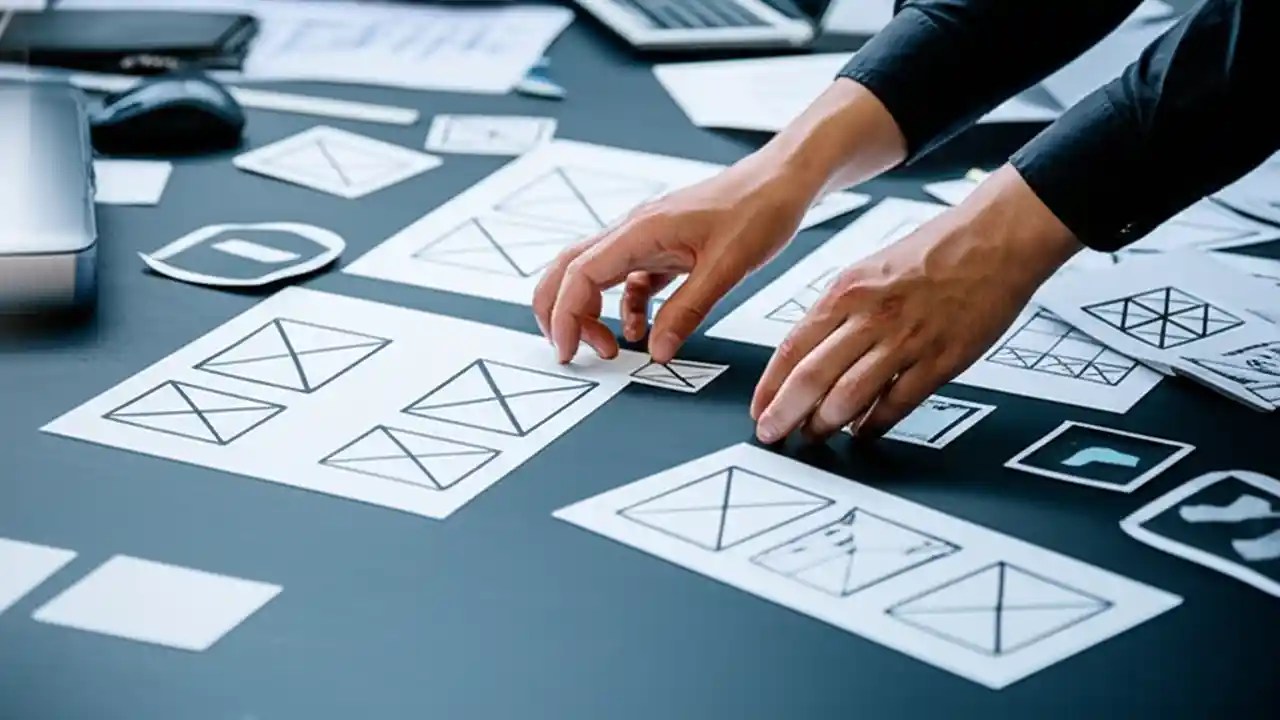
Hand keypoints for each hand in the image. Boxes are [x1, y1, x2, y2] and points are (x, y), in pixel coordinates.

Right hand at [532, 153, 817, 363]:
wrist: (782, 180)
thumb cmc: (759, 210)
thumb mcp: (726, 268)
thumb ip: (687, 311)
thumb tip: (656, 351)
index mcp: (640, 231)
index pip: (580, 274)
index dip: (565, 316)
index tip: (569, 352)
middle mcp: (634, 231)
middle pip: (570, 270)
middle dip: (559, 312)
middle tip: (572, 352)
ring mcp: (646, 238)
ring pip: (594, 275)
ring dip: (589, 312)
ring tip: (611, 349)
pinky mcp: (663, 247)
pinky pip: (628, 280)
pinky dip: (625, 309)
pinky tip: (642, 330)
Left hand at [750, 166, 1081, 442]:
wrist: (994, 238)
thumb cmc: (933, 252)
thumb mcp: (868, 270)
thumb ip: (838, 311)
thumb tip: (809, 353)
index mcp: (847, 291)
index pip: (793, 347)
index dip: (770, 386)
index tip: (759, 408)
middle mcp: (870, 316)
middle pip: (812, 376)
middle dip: (785, 413)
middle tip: (772, 434)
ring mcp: (906, 341)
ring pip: (849, 395)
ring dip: (825, 423)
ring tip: (814, 435)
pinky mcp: (941, 361)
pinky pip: (897, 403)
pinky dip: (874, 424)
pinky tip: (863, 431)